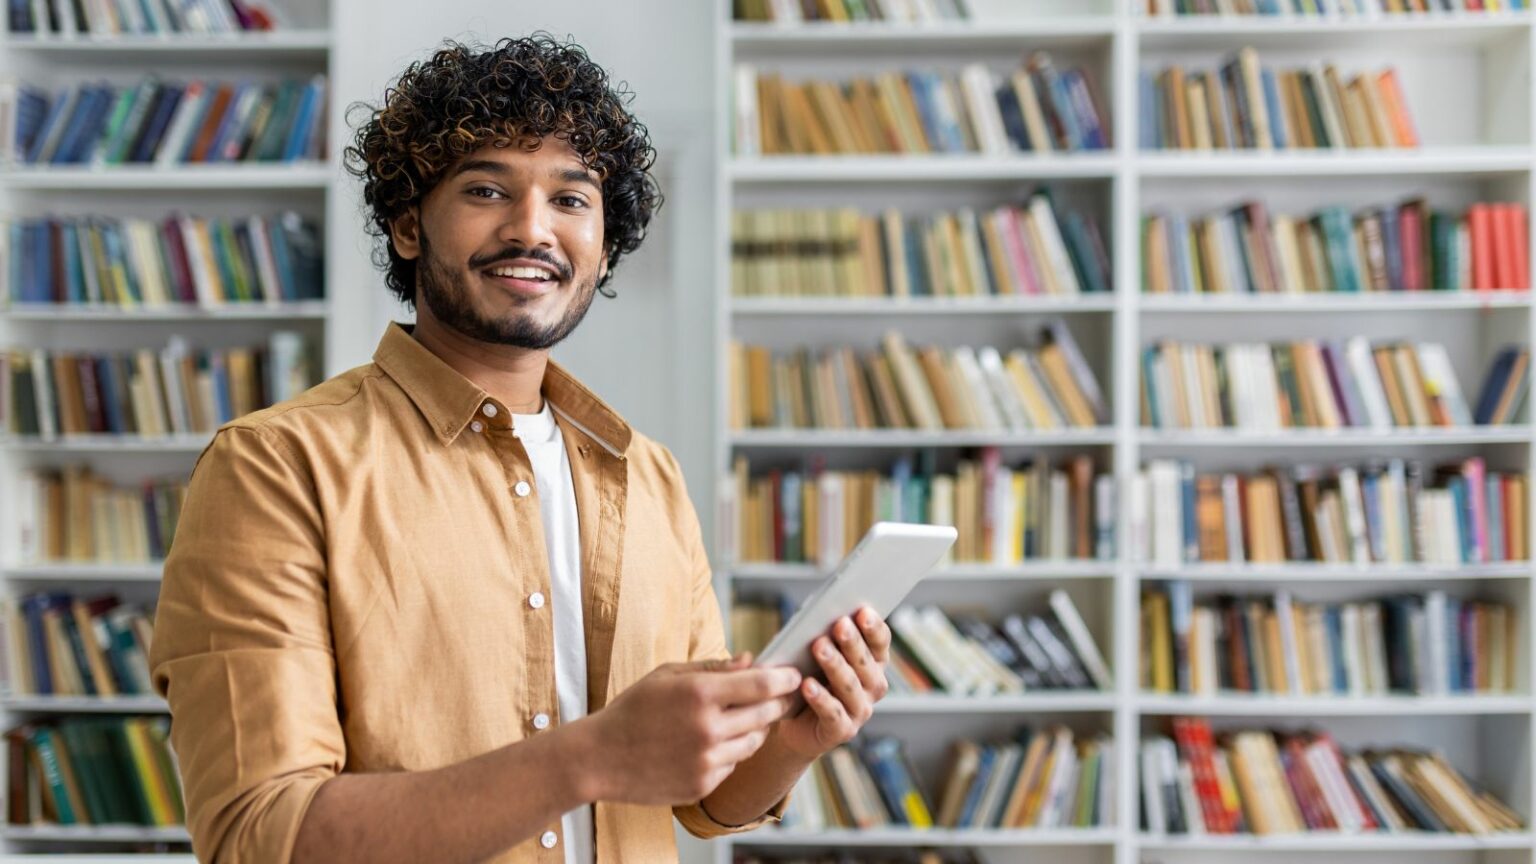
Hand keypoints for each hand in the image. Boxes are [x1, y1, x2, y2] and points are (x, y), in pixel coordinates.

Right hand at [580, 656, 801, 806]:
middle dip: (779, 702)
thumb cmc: (633, 709)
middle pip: (766, 713)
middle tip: (783, 694)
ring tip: (746, 717)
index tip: (794, 674)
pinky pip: (733, 764)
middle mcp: (707, 729)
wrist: (600, 758)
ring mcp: (706, 761)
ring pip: (755, 742)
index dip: (784, 678)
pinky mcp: (703, 785)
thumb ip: (713, 668)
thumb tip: (751, 660)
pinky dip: (732, 751)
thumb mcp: (668, 675)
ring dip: (758, 727)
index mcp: (699, 694)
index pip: (761, 685)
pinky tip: (716, 741)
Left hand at [773, 606, 891, 759]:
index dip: (874, 628)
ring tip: (819, 647)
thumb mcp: (815, 652)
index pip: (880, 643)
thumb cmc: (809, 676)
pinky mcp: (842, 731)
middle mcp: (873, 687)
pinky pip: (833, 713)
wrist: (795, 722)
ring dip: (836, 665)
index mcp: (873, 663)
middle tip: (840, 624)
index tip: (863, 611)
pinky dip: (821, 698)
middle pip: (866, 663)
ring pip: (851, 686)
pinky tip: (807, 684)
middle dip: (853, 643)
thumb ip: (822, 633)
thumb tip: (817, 611)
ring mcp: (860, 711)